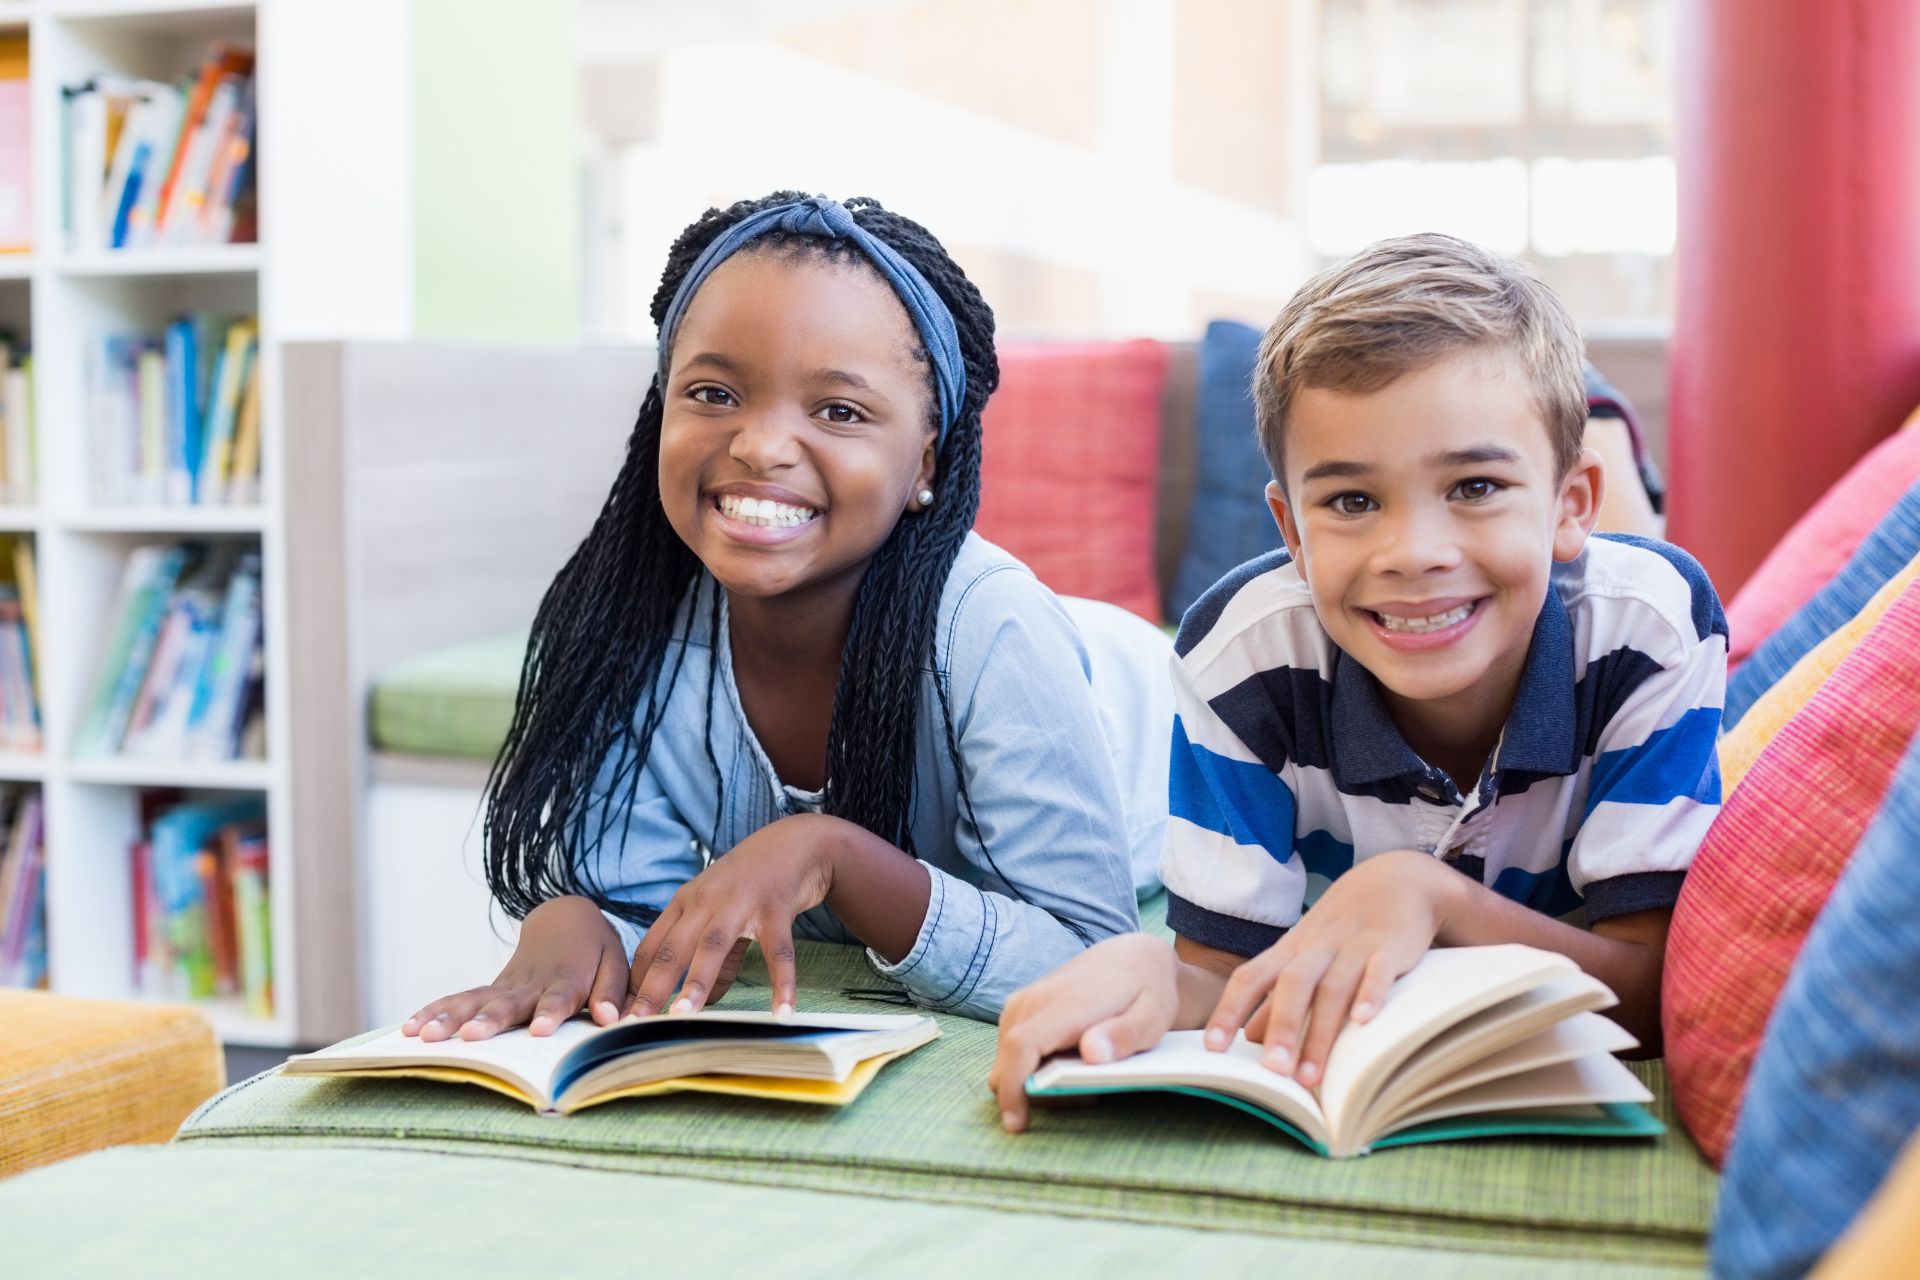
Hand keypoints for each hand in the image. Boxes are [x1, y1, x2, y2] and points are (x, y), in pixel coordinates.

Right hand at [401, 895, 627, 1041]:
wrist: (566, 919)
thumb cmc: (595, 949)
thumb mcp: (615, 964)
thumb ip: (612, 991)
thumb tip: (611, 1018)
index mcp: (566, 979)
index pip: (559, 998)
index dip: (551, 1013)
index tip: (541, 1030)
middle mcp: (531, 983)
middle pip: (508, 1003)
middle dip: (489, 1020)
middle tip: (470, 1036)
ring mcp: (507, 985)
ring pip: (475, 1000)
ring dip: (450, 1017)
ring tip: (425, 1036)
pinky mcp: (491, 989)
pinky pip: (460, 998)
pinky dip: (436, 1010)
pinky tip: (410, 1028)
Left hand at [626, 814, 836, 1017]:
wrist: (795, 842)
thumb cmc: (752, 881)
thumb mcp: (721, 911)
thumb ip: (714, 958)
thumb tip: (705, 1002)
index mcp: (686, 902)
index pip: (651, 947)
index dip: (636, 982)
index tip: (625, 1015)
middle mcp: (706, 901)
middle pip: (673, 948)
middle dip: (652, 987)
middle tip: (634, 1022)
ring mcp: (741, 902)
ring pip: (712, 946)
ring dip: (696, 982)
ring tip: (682, 1016)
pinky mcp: (776, 908)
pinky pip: (778, 951)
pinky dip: (781, 983)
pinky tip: (782, 1013)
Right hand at [988, 933, 1181, 1133]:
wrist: (1130, 959)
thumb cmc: (1145, 991)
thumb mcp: (1153, 1017)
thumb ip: (1125, 1035)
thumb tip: (1091, 1053)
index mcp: (1067, 1002)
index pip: (1021, 1044)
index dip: (1013, 1087)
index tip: (1018, 1123)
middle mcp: (1034, 1000)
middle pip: (1008, 1062)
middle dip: (1033, 1094)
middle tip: (1086, 1097)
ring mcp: (1022, 1003)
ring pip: (1006, 1060)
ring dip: (1033, 1082)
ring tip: (1083, 1080)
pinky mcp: (1019, 1009)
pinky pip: (1011, 1052)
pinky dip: (1031, 1069)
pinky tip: (1068, 1067)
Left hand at [1205, 849, 1455, 1087]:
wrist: (1397, 880)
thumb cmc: (1342, 929)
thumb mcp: (1304, 956)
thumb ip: (1278, 997)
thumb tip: (1248, 1039)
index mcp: (1289, 951)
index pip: (1250, 978)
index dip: (1229, 1010)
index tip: (1211, 1048)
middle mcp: (1316, 947)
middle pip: (1291, 985)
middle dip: (1281, 1029)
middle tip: (1272, 1073)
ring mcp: (1353, 946)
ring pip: (1332, 988)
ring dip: (1320, 1032)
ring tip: (1310, 1077)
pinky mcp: (1390, 946)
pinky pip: (1379, 970)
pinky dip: (1371, 994)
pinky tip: (1364, 1021)